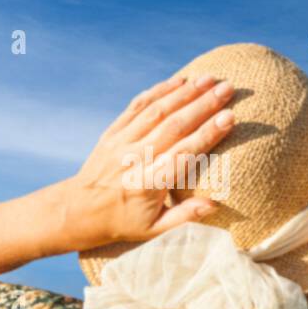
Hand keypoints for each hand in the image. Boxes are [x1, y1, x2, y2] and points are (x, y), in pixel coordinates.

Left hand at [55, 73, 236, 251]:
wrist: (78, 210)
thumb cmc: (124, 222)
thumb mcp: (155, 230)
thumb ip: (185, 217)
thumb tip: (214, 205)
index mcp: (149, 184)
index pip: (184, 154)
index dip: (208, 134)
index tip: (229, 117)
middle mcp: (135, 159)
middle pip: (174, 126)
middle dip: (203, 105)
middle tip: (228, 89)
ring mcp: (122, 142)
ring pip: (157, 111)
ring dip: (185, 92)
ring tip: (209, 78)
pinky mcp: (113, 132)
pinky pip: (137, 107)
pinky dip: (158, 91)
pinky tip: (178, 81)